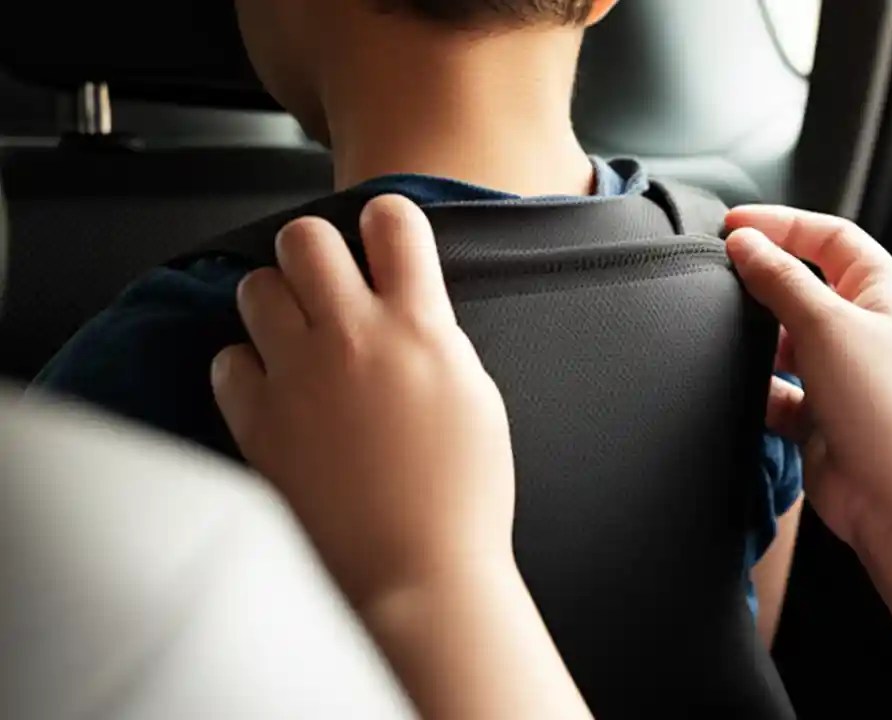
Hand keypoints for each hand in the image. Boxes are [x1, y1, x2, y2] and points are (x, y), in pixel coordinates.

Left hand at [211, 195, 515, 609]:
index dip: (387, 221)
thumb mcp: (476, 397)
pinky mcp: (258, 421)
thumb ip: (436, 339)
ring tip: (296, 338)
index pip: (393, 220)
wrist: (417, 571)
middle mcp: (353, 337)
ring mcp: (298, 376)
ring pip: (254, 287)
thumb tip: (408, 312)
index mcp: (420, 327)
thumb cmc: (461, 496)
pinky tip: (275, 393)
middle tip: (326, 285)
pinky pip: (226, 360)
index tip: (383, 239)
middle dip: (315, 252)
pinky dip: (247, 369)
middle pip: (304, 237)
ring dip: (276, 303)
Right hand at [725, 205, 891, 549]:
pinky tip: (747, 393)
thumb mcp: (826, 325)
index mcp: (884, 294)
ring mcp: (844, 376)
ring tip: (734, 339)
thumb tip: (746, 242)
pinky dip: (759, 391)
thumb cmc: (888, 412)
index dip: (783, 223)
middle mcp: (867, 331)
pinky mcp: (821, 417)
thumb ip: (780, 279)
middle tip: (723, 274)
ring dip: (760, 341)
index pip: (831, 237)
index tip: (734, 224)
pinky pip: (778, 392)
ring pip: (787, 341)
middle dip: (766, 281)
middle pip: (805, 285)